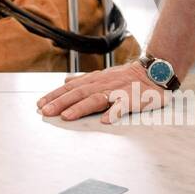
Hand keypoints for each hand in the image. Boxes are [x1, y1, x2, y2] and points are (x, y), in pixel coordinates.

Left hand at [36, 60, 167, 123]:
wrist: (154, 73)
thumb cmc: (127, 77)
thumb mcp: (103, 75)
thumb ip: (84, 80)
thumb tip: (66, 81)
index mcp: (95, 80)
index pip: (70, 87)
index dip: (55, 95)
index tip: (40, 104)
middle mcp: (103, 84)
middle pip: (78, 93)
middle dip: (60, 102)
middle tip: (45, 112)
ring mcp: (117, 91)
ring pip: (96, 99)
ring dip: (80, 108)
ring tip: (66, 117)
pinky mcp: (132, 99)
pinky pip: (122, 106)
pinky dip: (114, 112)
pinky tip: (105, 120)